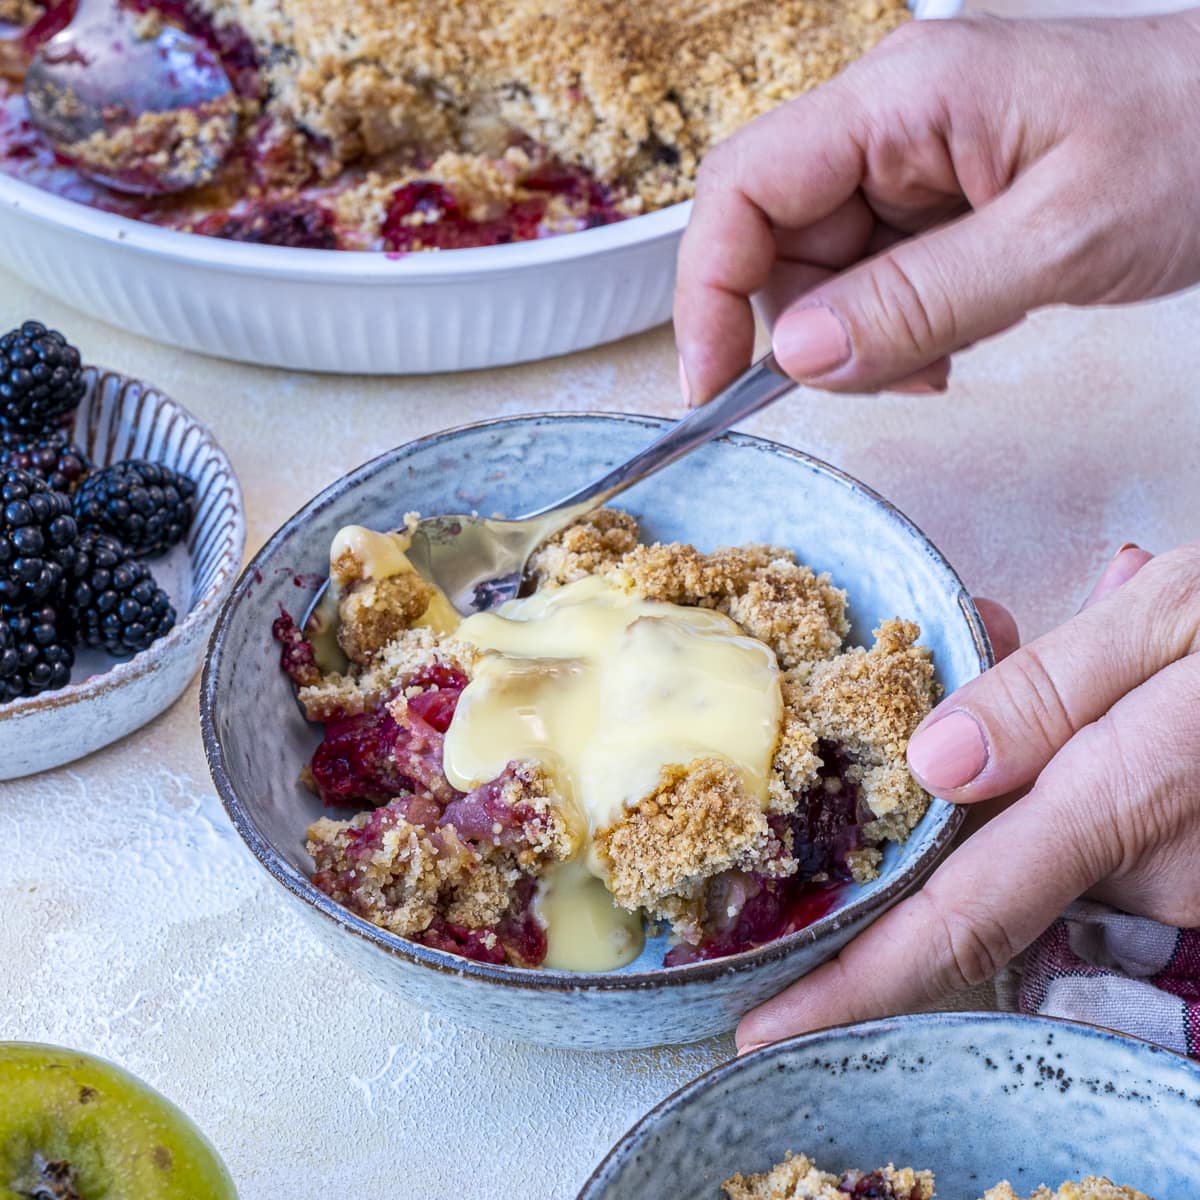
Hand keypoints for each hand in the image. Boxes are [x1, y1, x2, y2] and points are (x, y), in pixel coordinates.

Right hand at [674, 11, 1199, 402]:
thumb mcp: (1060, 238)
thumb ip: (920, 300)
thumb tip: (800, 355)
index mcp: (902, 97)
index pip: (744, 187)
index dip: (708, 290)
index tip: (712, 382)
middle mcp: (891, 121)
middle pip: (775, 236)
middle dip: (807, 327)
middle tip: (877, 377)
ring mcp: (914, 161)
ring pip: (823, 270)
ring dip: (862, 336)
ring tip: (942, 355)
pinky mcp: (939, 200)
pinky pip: (875, 278)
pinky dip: (898, 329)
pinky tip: (954, 340)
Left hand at [737, 541, 1199, 1051]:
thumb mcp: (1172, 616)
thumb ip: (1049, 691)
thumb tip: (934, 763)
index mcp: (1119, 801)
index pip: (957, 920)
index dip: (855, 985)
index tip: (767, 1027)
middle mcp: (1146, 870)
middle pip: (984, 871)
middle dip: (937, 817)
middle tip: (944, 714)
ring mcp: (1181, 882)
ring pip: (1040, 845)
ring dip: (1017, 775)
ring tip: (1057, 683)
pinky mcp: (1194, 872)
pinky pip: (1092, 838)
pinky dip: (1062, 783)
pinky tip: (1093, 714)